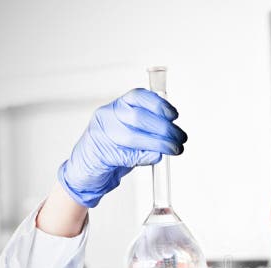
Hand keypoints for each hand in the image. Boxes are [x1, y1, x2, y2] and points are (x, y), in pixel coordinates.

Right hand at [58, 88, 187, 206]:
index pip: (137, 96)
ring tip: (175, 149)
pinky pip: (130, 155)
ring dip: (160, 144)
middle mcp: (108, 117)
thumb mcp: (130, 128)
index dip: (158, 104)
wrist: (89, 166)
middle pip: (138, 117)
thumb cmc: (114, 146)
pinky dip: (148, 157)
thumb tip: (174, 130)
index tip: (174, 115)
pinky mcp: (103, 155)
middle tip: (181, 137)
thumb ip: (149, 125)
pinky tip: (156, 157)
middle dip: (164, 128)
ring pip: (134, 137)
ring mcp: (103, 136)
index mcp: (116, 107)